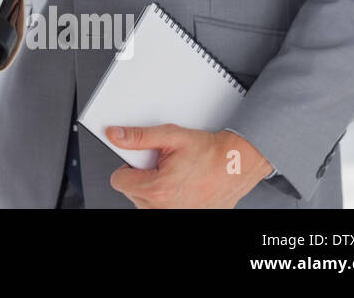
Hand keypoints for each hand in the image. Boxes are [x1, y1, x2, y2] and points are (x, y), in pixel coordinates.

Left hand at [106, 124, 273, 207]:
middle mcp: (166, 208)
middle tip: (162, 165)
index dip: (127, 166)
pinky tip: (180, 186)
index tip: (140, 160)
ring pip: (146, 204)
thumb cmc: (210, 152)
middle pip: (132, 193)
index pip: (119, 181)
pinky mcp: (188, 217)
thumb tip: (115, 135)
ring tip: (172, 175)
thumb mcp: (170, 136)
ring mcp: (178, 215)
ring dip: (153, 190)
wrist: (237, 163)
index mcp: (158, 188)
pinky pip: (163, 210)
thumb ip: (138, 137)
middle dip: (142, 177)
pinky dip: (167, 199)